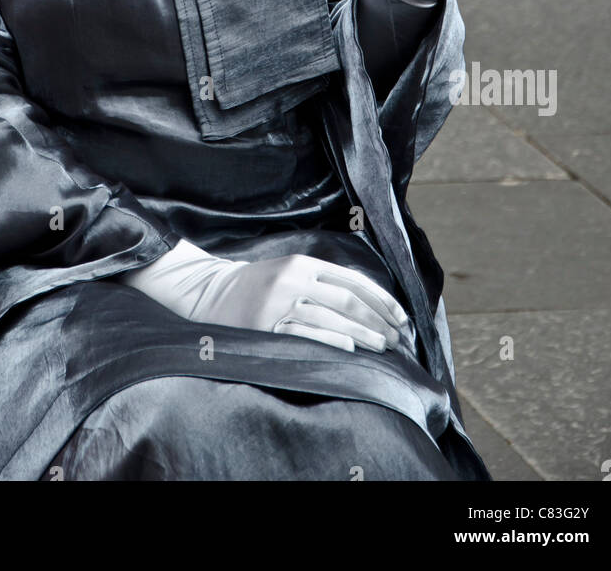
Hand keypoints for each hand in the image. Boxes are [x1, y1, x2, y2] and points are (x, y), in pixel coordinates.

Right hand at [120, 240, 409, 353]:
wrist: (208, 293)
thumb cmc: (256, 286)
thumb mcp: (287, 271)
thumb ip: (320, 281)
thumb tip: (368, 301)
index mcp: (302, 263)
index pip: (353, 280)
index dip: (381, 299)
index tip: (402, 317)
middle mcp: (293, 279)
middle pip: (348, 300)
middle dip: (378, 320)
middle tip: (398, 338)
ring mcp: (279, 303)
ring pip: (332, 318)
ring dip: (363, 334)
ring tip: (383, 346)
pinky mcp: (266, 326)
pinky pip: (305, 334)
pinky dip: (331, 340)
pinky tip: (350, 348)